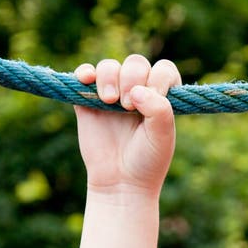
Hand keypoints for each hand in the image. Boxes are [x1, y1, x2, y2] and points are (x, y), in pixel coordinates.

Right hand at [74, 55, 181, 195]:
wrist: (120, 184)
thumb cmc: (147, 161)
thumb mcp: (162, 138)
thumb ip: (160, 110)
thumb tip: (138, 89)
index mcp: (160, 98)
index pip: (163, 70)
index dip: (159, 77)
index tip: (155, 96)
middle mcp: (137, 92)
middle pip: (135, 64)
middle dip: (132, 78)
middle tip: (129, 106)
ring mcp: (112, 95)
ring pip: (109, 66)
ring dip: (108, 76)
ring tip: (109, 100)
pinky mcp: (88, 102)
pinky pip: (84, 76)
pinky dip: (84, 73)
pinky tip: (86, 79)